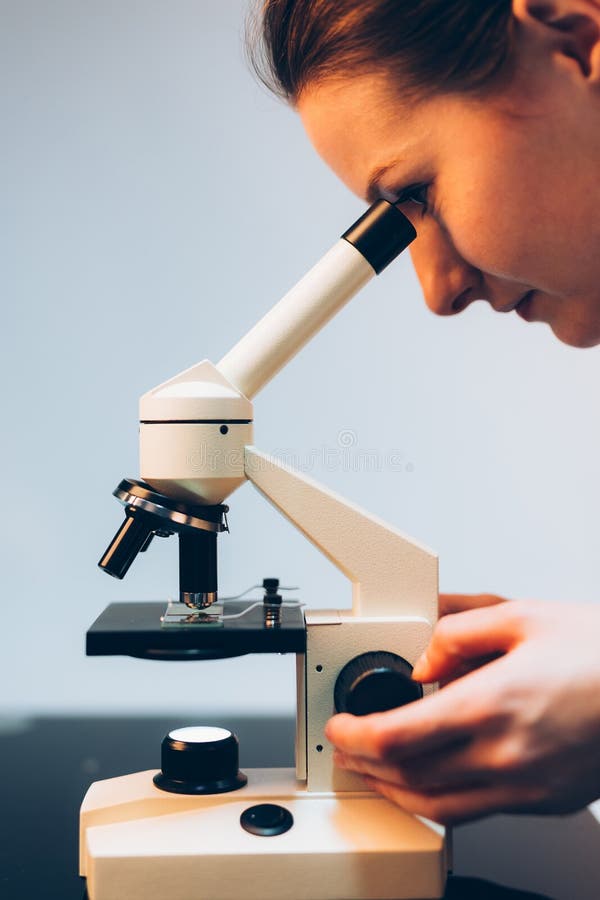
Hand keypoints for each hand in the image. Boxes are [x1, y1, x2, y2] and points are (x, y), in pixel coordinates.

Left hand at [326, 598, 599, 824]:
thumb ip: (459, 633)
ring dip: (394, 791)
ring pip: (438, 806)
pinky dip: (437, 800)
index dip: (355, 735)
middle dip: (364, 763)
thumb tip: (423, 659)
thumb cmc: (599, 654)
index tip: (339, 727)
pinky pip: (476, 812)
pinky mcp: (545, 801)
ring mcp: (527, 786)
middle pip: (409, 776)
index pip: (399, 736)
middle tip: (346, 747)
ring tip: (374, 772)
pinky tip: (431, 781)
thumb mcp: (522, 616)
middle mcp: (506, 754)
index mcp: (493, 703)